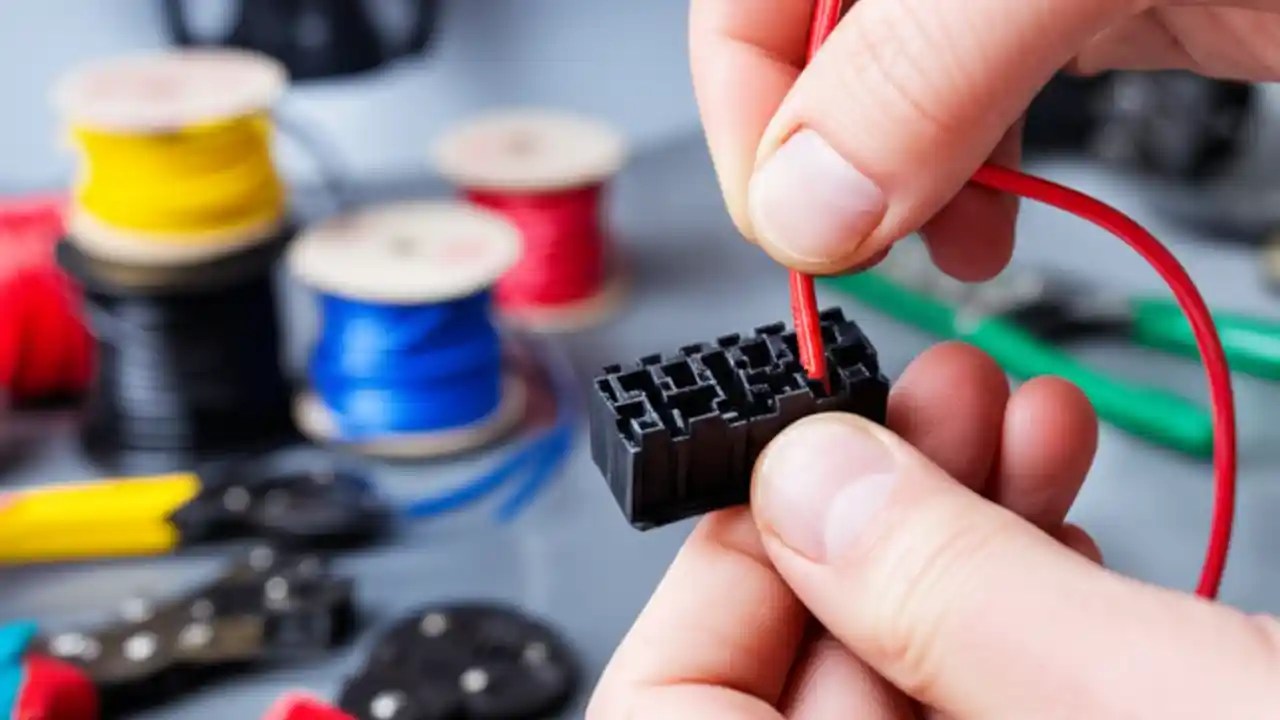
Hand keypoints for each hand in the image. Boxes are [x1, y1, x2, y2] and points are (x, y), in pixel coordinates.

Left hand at [588, 343, 1279, 717]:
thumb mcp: (1184, 719)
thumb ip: (959, 604)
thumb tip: (809, 479)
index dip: (716, 586)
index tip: (786, 466)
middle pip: (799, 702)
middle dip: (862, 532)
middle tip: (926, 405)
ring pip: (913, 699)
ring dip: (951, 544)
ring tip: (1012, 418)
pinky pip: (1006, 719)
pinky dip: (1026, 606)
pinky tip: (1062, 504)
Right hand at [690, 0, 1279, 279]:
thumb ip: (931, 59)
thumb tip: (809, 195)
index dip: (748, 109)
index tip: (796, 225)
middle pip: (811, 53)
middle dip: (826, 164)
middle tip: (862, 248)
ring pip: (890, 95)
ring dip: (897, 188)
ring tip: (935, 248)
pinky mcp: (1091, 13)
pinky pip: (978, 110)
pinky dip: (971, 181)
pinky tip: (986, 223)